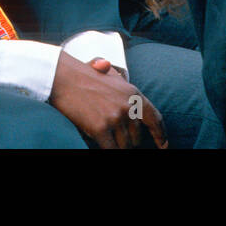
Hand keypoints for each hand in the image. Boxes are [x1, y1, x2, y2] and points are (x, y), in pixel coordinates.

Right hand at [48, 51, 167, 148]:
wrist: (62, 77)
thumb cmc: (83, 75)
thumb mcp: (112, 77)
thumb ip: (125, 91)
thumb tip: (131, 106)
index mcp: (133, 93)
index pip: (154, 118)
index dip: (160, 135)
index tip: (163, 145)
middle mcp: (128, 106)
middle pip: (136, 138)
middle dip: (127, 140)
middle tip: (113, 134)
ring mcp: (115, 118)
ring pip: (124, 146)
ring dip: (115, 145)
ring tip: (102, 134)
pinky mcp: (101, 128)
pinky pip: (111, 150)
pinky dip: (108, 150)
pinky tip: (101, 144)